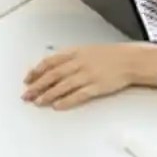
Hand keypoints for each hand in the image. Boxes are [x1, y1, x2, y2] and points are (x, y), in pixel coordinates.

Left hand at [22, 44, 141, 109]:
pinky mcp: (96, 87)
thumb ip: (70, 58)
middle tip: (26, 94)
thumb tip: (53, 66)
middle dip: (37, 85)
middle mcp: (79, 63)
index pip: (50, 62)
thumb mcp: (86, 50)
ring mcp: (88, 75)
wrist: (130, 60)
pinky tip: (58, 106)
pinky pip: (78, 95)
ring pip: (63, 86)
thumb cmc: (110, 55)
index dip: (37, 71)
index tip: (28, 79)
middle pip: (53, 75)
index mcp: (75, 52)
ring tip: (38, 102)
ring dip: (48, 95)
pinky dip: (66, 101)